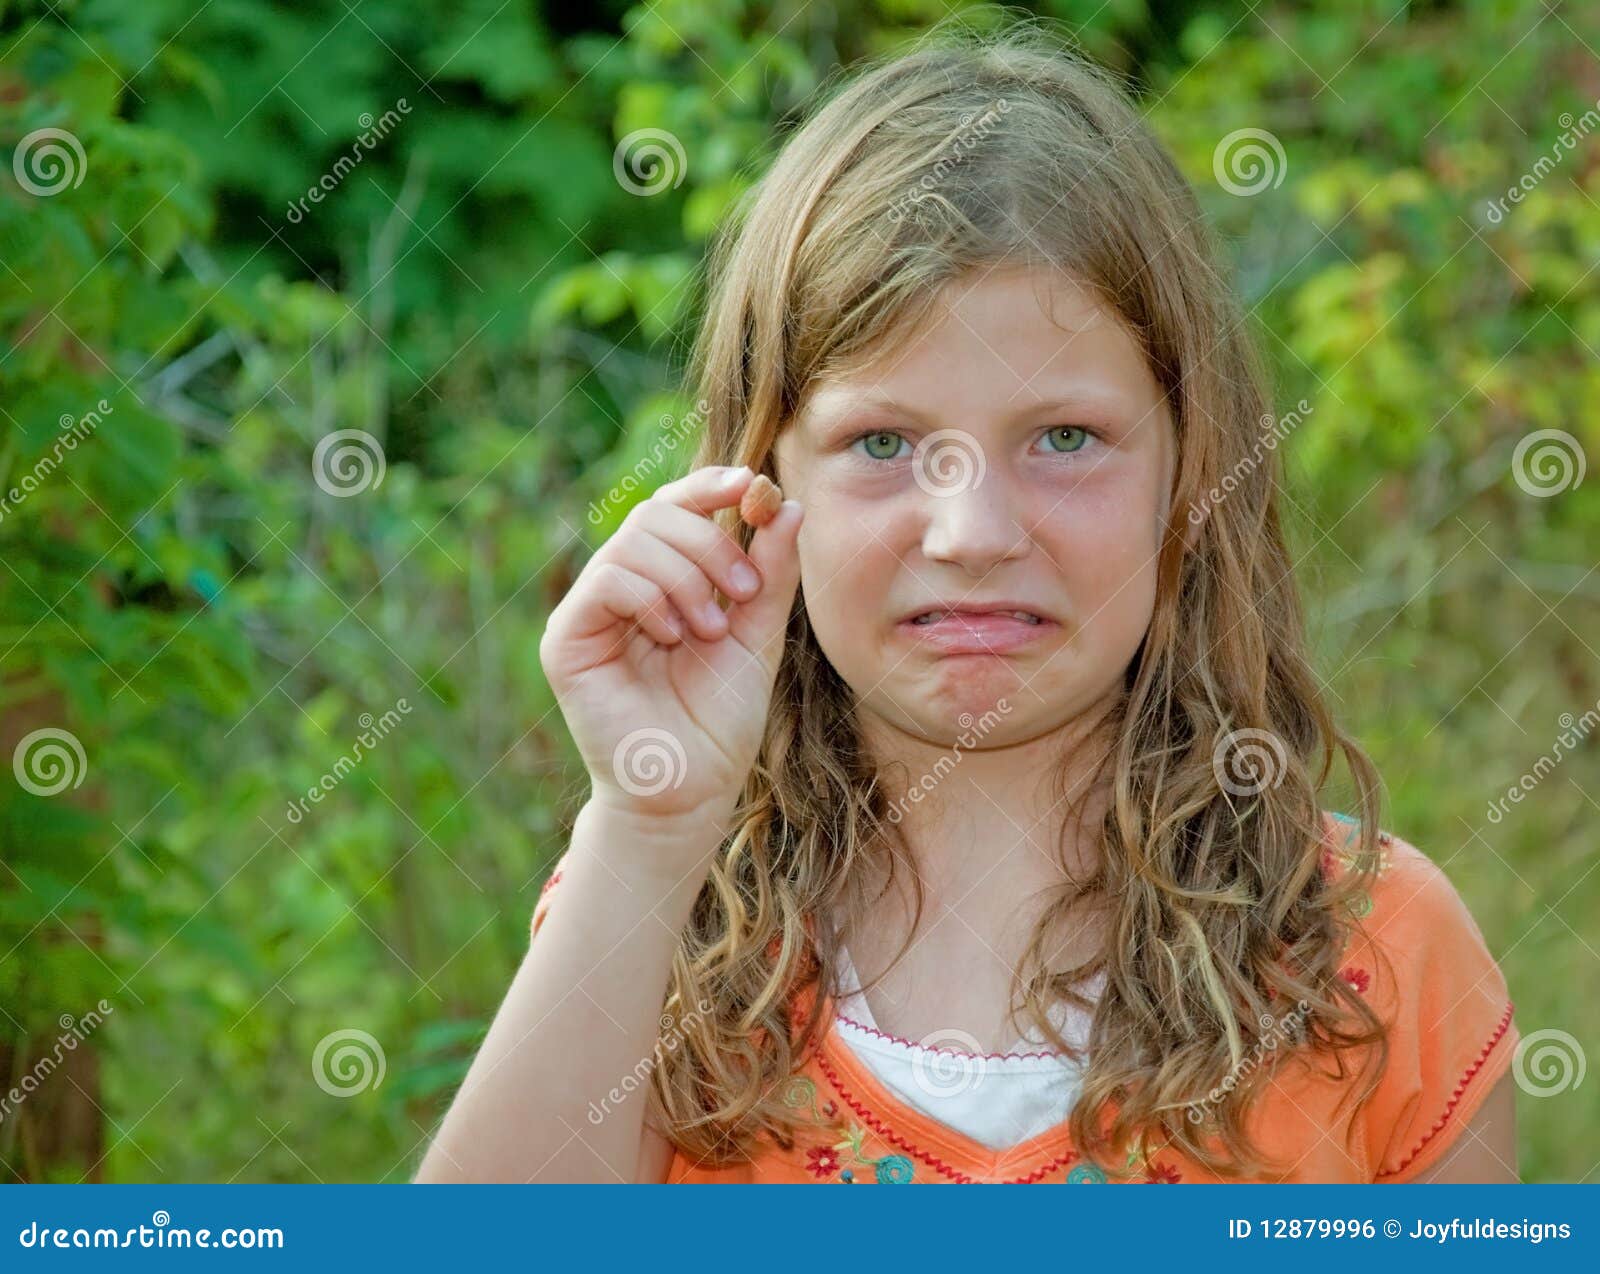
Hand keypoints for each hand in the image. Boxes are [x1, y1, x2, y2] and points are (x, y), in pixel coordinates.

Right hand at [539, 464, 803, 834]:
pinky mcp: (565, 639)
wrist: (692, 790)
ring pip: (633, 541)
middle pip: (656, 514)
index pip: (676, 508)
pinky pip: (606, 581)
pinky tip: (676, 636)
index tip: (753, 484)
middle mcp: (619, 586)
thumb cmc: (720, 719)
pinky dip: (652, 597)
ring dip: (688, 576)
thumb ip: (770, 571)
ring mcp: (589, 611)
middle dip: (711, 542)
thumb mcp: (758, 633)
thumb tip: (786, 502)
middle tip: (746, 592)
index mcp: (661, 579)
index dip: (709, 486)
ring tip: (713, 631)